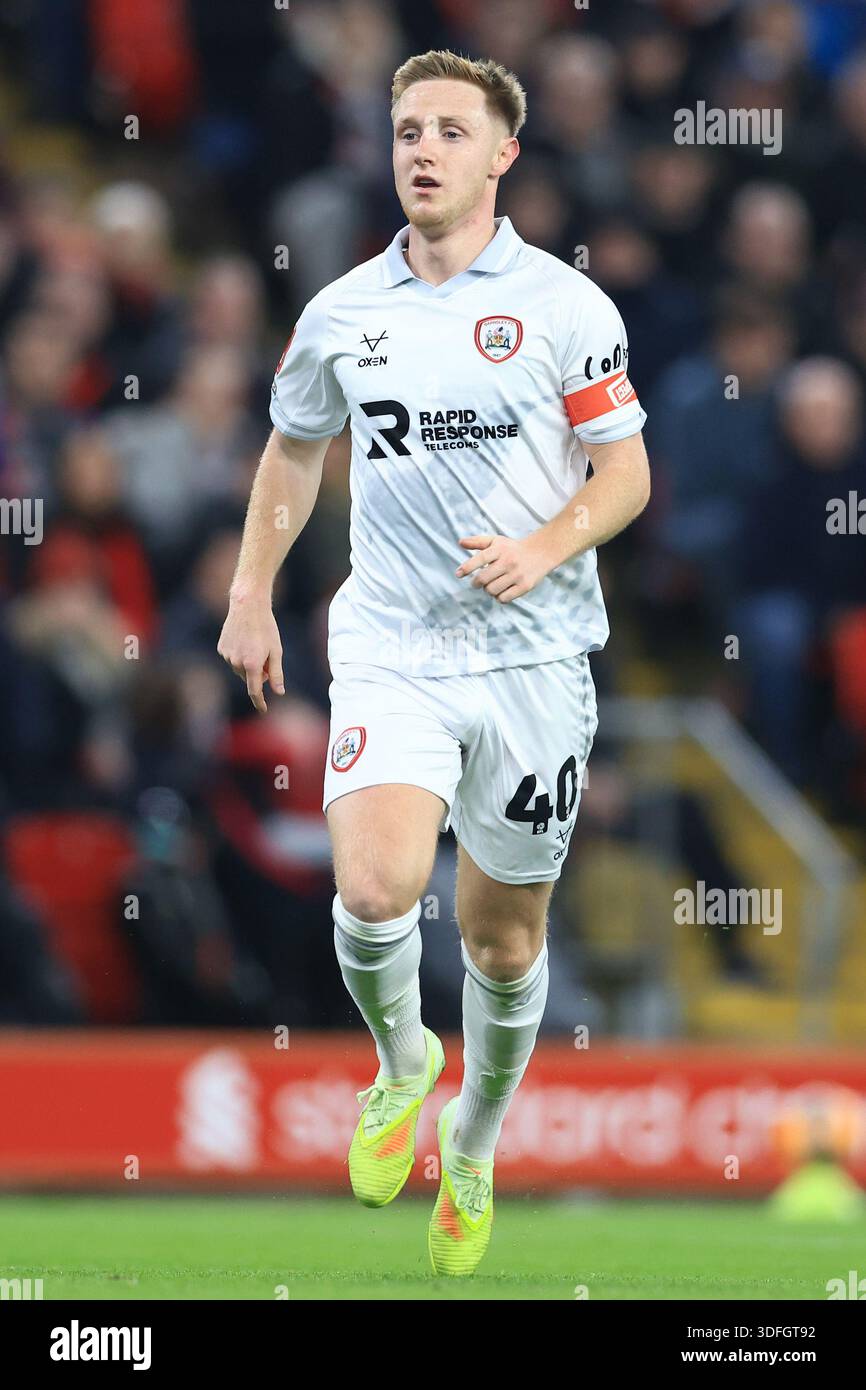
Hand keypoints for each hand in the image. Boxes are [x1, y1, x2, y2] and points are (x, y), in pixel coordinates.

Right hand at [217, 596, 283, 712]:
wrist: (247, 606)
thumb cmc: (266, 628)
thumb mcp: (276, 651)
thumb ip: (276, 674)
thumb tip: (278, 692)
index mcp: (252, 665)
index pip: (255, 691)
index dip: (260, 702)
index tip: (263, 709)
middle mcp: (237, 662)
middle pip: (248, 678)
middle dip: (258, 674)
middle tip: (266, 657)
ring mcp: (227, 656)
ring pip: (239, 669)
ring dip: (248, 664)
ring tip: (254, 644)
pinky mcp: (221, 648)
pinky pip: (232, 658)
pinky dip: (239, 655)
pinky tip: (244, 640)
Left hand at [455, 532, 553, 602]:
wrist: (541, 552)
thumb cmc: (513, 548)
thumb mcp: (496, 541)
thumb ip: (477, 542)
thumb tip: (460, 542)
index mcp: (500, 549)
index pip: (480, 559)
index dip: (467, 567)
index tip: (458, 574)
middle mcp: (509, 561)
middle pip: (483, 579)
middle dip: (476, 583)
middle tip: (477, 582)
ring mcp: (517, 574)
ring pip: (492, 590)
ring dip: (488, 590)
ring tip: (492, 585)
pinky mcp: (525, 586)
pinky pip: (504, 598)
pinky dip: (499, 597)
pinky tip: (501, 591)